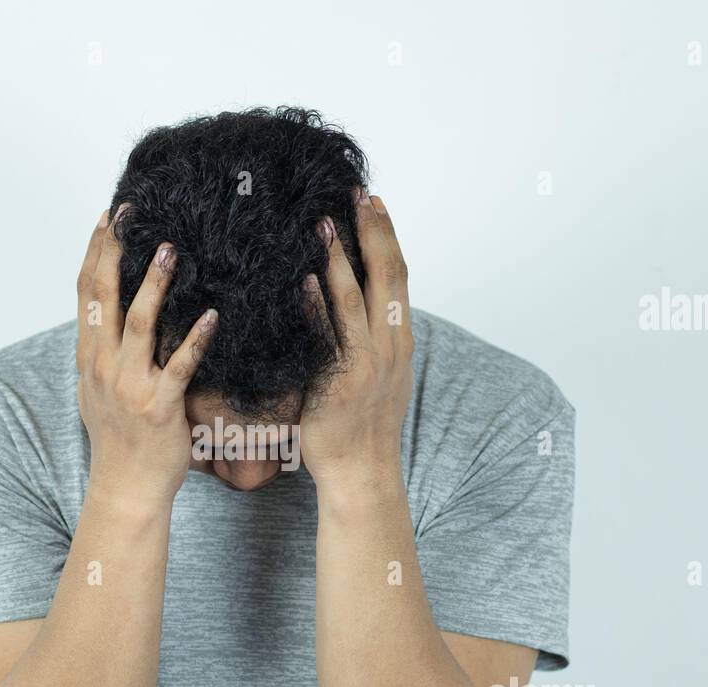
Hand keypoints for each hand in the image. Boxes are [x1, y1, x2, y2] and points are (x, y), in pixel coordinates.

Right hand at [76, 207, 217, 508]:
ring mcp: (129, 385)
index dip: (94, 252)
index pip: (86, 293)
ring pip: (138, 323)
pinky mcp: (159, 405)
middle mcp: (103, 365)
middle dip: (115, 251)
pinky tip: (213, 317)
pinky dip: (195, 339)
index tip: (106, 217)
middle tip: (129, 213)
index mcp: (90, 357)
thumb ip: (104, 353)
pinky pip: (179, 365)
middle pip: (104, 296)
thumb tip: (111, 317)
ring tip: (172, 250)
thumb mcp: (98, 391)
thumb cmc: (119, 439)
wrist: (126, 487)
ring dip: (155, 284)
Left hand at [299, 192, 413, 495]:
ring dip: (340, 258)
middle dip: (372, 231)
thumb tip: (356, 300)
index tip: (375, 202)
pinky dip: (319, 306)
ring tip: (324, 223)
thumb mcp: (381, 374)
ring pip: (355, 300)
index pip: (398, 275)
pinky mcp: (339, 382)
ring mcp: (365, 364)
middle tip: (357, 194)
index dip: (388, 235)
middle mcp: (389, 346)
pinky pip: (328, 337)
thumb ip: (373, 337)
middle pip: (385, 276)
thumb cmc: (364, 425)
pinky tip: (307, 280)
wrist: (362, 471)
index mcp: (400, 340)